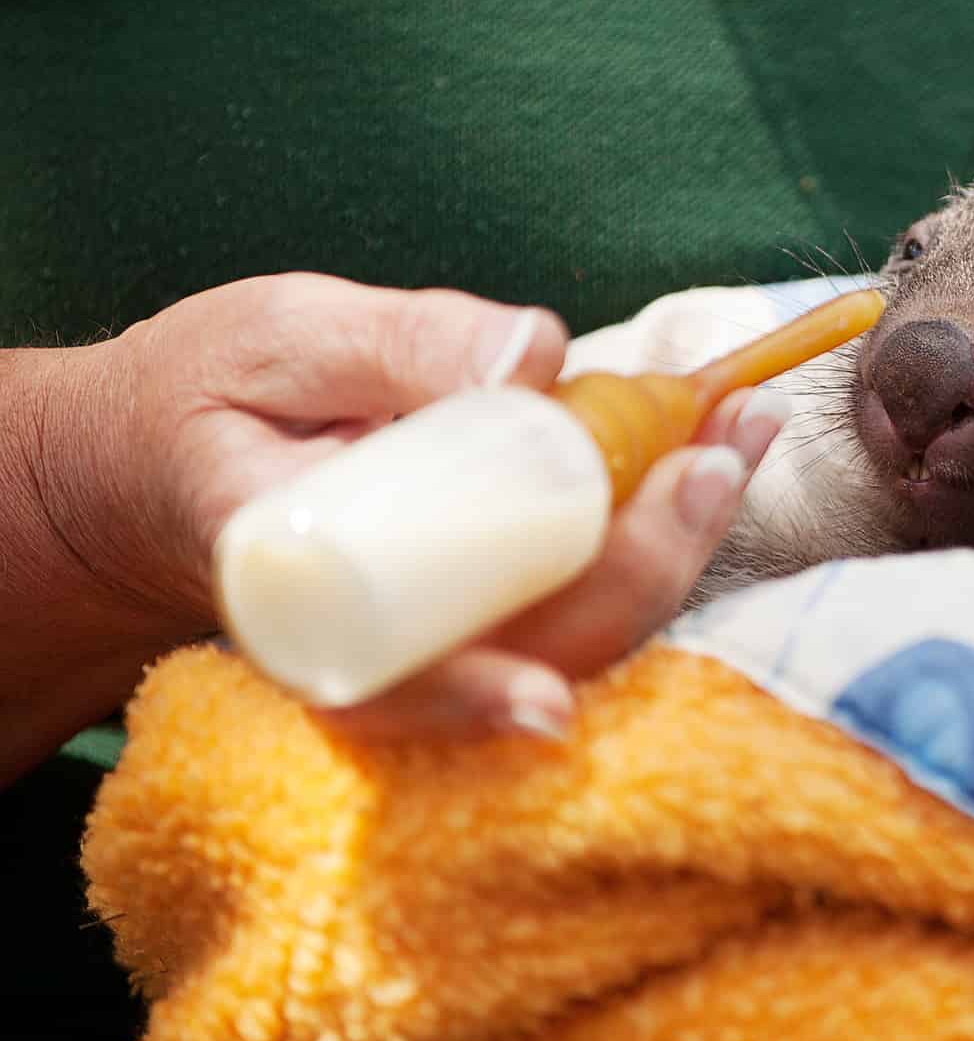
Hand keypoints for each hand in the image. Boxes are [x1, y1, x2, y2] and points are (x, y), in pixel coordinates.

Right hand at [31, 273, 785, 740]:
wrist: (162, 469)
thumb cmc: (205, 399)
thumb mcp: (278, 338)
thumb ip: (399, 345)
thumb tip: (536, 356)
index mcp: (291, 593)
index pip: (388, 676)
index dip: (470, 694)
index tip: (544, 702)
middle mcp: (372, 648)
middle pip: (529, 651)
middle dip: (643, 561)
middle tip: (719, 455)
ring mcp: (440, 643)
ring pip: (579, 634)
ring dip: (678, 539)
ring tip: (745, 430)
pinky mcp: (489, 616)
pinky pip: (588, 599)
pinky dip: (661, 528)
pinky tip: (716, 450)